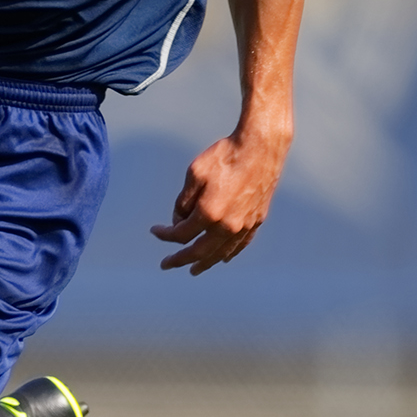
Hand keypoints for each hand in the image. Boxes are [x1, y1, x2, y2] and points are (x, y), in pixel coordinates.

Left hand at [149, 127, 288, 274]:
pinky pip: (239, 245)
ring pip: (221, 253)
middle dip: (180, 260)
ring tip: (194, 269)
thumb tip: (179, 220)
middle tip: (166, 265)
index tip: (155, 231)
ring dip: (205, 263)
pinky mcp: (256, 221)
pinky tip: (222, 258)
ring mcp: (244, 225)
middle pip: (199, 252)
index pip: (181, 234)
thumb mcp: (194, 172)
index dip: (165, 234)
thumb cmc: (226, 156)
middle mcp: (227, 225)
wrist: (261, 148)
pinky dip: (228, 254)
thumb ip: (183, 200)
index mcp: (208, 213)